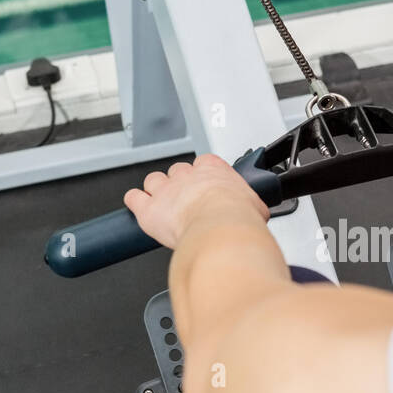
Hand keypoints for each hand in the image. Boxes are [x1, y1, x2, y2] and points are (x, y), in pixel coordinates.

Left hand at [124, 154, 269, 250]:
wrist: (220, 228)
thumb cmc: (238, 218)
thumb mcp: (256, 206)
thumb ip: (252, 205)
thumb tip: (258, 213)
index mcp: (212, 170)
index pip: (203, 164)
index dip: (202, 176)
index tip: (206, 186)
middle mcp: (186, 176)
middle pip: (177, 172)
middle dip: (179, 185)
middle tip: (186, 201)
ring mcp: (165, 191)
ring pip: (153, 181)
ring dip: (156, 191)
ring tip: (163, 204)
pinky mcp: (148, 209)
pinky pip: (134, 198)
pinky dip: (135, 202)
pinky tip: (140, 207)